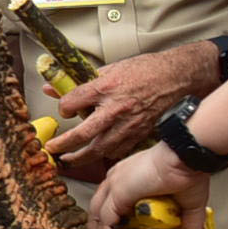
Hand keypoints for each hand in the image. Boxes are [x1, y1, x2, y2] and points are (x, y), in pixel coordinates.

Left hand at [43, 41, 219, 177]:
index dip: (63, 108)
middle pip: (82, 134)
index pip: (72, 103)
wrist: (176, 77)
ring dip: (81, 158)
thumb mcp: (110, 68)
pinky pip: (118, 150)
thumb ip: (81, 80)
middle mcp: (115, 108)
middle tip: (52, 149)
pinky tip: (97, 155)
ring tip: (69, 160)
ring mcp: (128, 124)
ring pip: (99, 149)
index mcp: (106, 87)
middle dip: (63, 145)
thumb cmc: (145, 70)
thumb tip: (53, 87)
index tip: (63, 110)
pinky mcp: (139, 133)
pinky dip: (105, 155)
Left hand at [87, 143, 205, 228]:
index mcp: (129, 177)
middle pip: (98, 209)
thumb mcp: (189, 206)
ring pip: (97, 215)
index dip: (111, 222)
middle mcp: (116, 179)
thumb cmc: (189, 173)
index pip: (110, 201)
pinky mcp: (117, 193)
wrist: (187, 158)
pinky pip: (104, 220)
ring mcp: (114, 184)